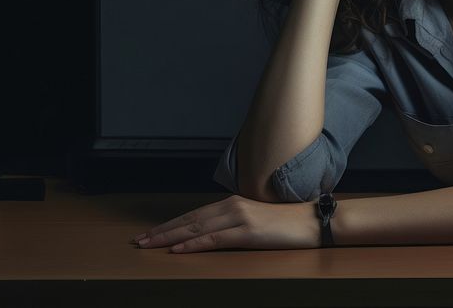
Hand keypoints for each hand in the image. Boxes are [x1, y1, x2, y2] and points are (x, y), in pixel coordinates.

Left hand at [130, 194, 321, 252]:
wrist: (313, 221)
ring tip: (149, 245)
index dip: (170, 224)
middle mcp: (232, 206)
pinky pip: (214, 239)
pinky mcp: (248, 233)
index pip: (194, 214)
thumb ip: (235, 222)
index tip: (151, 233)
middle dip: (162, 231)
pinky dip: (193, 244)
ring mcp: (239, 218)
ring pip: (196, 228)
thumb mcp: (256, 219)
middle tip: (139, 241)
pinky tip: (178, 250)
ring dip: (169, 237)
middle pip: (189, 220)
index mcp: (232, 203)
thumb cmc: (287, 223)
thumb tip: (215, 231)